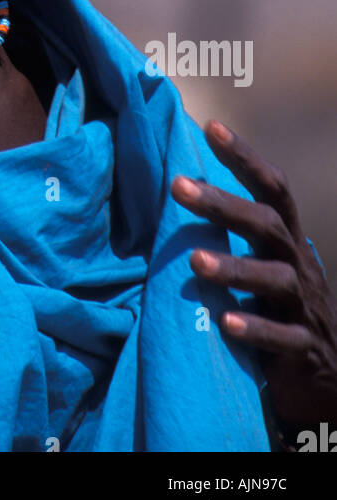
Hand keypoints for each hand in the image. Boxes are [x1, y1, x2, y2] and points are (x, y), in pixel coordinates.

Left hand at [171, 120, 336, 431]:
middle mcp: (297, 265)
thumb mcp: (263, 263)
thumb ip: (234, 232)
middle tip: (177, 185)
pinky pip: (281, 338)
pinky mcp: (302, 349)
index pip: (271, 189)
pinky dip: (255, 328)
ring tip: (195, 260)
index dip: (245, 157)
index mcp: (286, 240)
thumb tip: (182, 183)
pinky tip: (226, 323)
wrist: (326, 374)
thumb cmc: (279, 306)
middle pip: (266, 225)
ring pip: (275, 280)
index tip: (211, 126)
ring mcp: (303, 307)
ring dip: (235, 268)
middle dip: (223, 203)